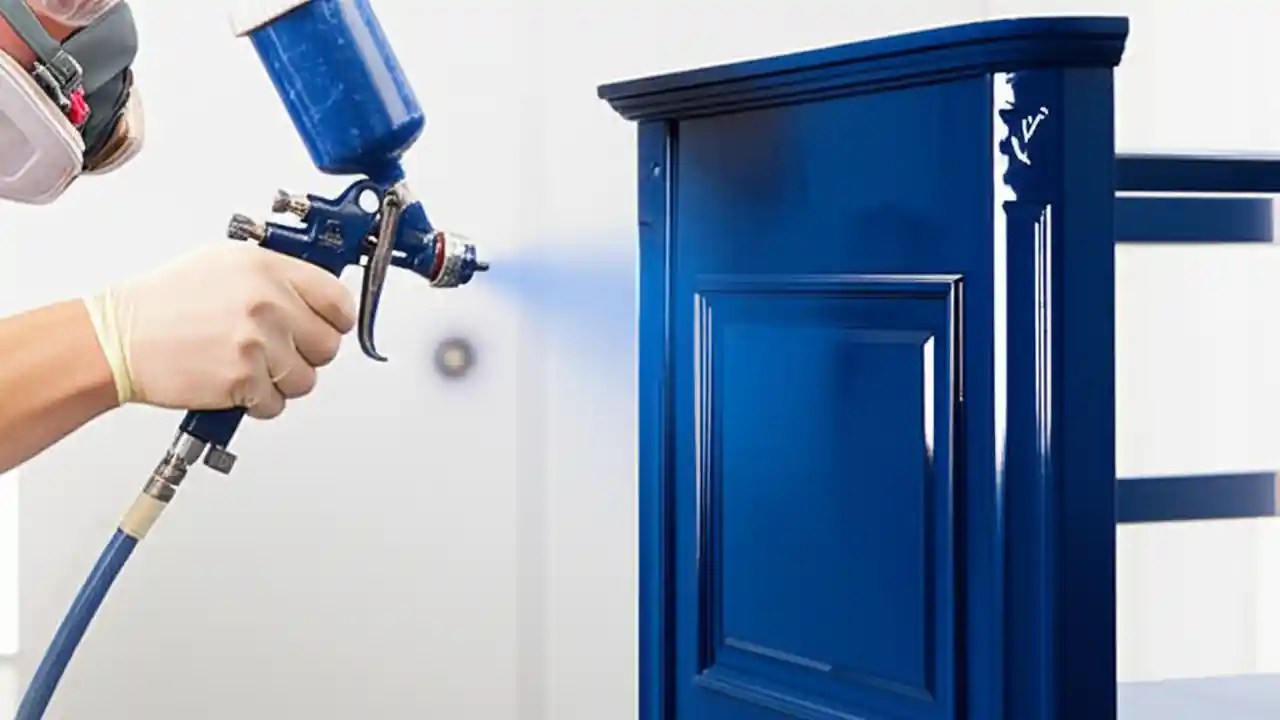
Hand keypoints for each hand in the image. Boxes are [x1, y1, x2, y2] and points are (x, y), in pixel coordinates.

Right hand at [83, 243, 355, 418]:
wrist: (118, 338)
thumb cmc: (165, 303)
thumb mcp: (225, 264)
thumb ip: (276, 277)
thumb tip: (314, 292)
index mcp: (269, 270)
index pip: (339, 300)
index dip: (336, 319)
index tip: (328, 325)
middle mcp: (268, 304)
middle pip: (328, 346)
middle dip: (306, 354)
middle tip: (279, 350)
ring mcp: (257, 343)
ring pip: (305, 380)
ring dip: (282, 381)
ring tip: (249, 365)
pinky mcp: (243, 380)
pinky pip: (275, 404)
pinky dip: (257, 402)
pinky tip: (233, 381)